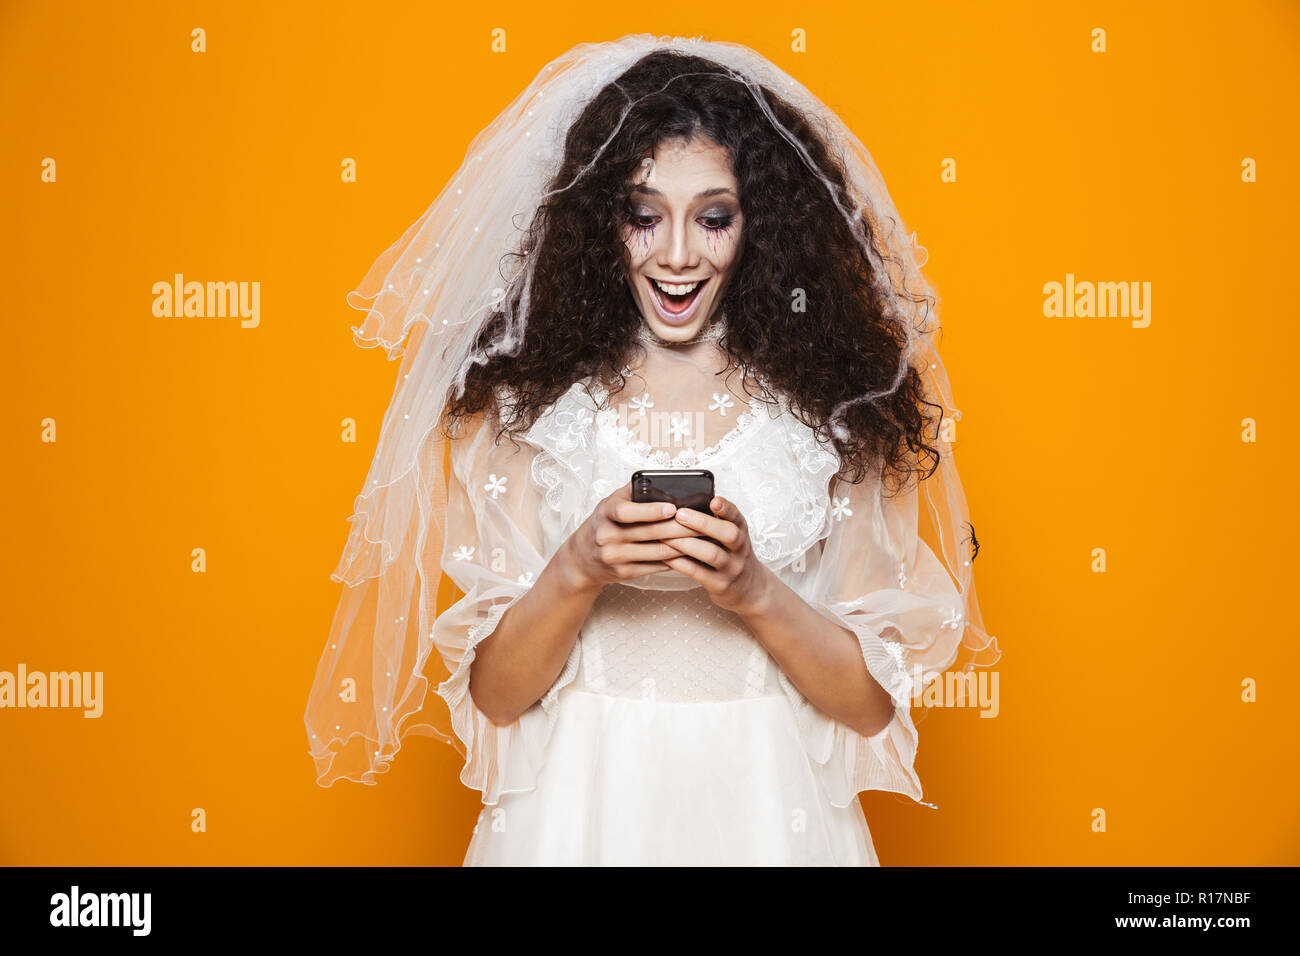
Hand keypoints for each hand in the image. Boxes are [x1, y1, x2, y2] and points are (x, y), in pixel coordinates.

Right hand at [559, 483, 696, 591]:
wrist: (581, 558)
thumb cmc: (603, 523)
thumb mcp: (610, 503)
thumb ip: (633, 491)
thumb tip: (663, 480)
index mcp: (606, 512)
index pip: (626, 511)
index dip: (650, 510)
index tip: (672, 508)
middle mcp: (607, 535)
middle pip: (649, 532)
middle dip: (679, 528)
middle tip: (702, 523)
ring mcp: (615, 557)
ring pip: (656, 552)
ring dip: (682, 546)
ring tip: (702, 539)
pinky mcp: (623, 573)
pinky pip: (654, 566)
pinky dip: (674, 560)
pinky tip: (689, 554)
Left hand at [660, 495, 773, 616]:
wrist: (748, 589)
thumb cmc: (732, 556)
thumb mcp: (732, 538)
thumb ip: (716, 523)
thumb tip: (684, 502)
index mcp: (742, 532)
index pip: (737, 517)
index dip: (727, 508)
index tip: (714, 500)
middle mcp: (740, 549)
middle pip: (728, 534)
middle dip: (703, 523)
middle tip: (679, 514)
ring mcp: (731, 568)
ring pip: (711, 554)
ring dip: (686, 543)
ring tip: (665, 536)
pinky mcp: (719, 584)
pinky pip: (697, 572)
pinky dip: (679, 563)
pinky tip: (664, 555)